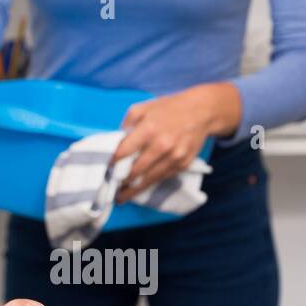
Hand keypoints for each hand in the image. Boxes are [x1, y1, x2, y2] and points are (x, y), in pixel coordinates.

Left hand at [112, 83, 240, 203]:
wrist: (201, 111)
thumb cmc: (168, 108)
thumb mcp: (142, 108)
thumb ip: (126, 125)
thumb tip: (116, 144)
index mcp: (148, 129)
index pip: (123, 152)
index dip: (112, 162)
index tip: (104, 169)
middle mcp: (162, 145)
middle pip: (135, 170)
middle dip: (121, 181)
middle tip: (110, 189)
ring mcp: (174, 156)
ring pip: (149, 179)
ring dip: (133, 189)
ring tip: (121, 197)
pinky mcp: (183, 164)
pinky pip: (162, 177)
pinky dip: (150, 183)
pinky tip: (139, 188)